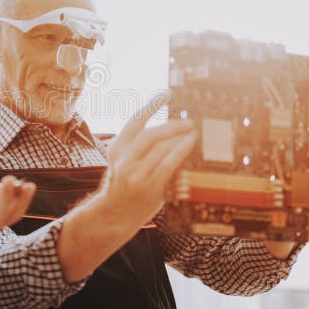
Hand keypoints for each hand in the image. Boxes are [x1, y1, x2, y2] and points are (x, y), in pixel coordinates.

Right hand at [102, 93, 196, 222]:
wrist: (115, 214)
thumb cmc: (124, 186)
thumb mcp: (122, 162)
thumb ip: (138, 147)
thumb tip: (170, 130)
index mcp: (117, 149)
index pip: (134, 122)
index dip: (152, 105)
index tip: (167, 94)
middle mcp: (124, 160)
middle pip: (151, 135)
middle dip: (173, 125)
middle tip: (189, 121)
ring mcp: (136, 174)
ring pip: (162, 149)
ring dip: (180, 139)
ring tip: (193, 133)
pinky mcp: (148, 187)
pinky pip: (168, 164)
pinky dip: (181, 151)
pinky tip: (190, 144)